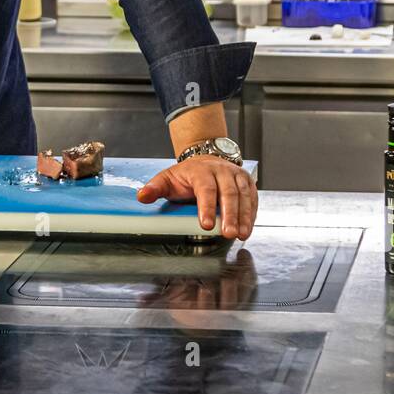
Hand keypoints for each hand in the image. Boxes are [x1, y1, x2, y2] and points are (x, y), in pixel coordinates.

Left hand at [137, 155, 256, 239]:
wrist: (205, 158)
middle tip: (228, 234)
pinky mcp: (247, 182)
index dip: (207, 207)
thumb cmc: (186, 174)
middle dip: (229, 215)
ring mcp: (236, 175)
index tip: (206, 224)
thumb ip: (155, 188)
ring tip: (241, 234)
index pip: (205, 189)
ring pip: (243, 196)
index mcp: (201, 170)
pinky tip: (247, 228)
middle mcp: (221, 171)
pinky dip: (251, 214)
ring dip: (244, 216)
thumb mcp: (167, 178)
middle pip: (228, 193)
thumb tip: (142, 196)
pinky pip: (252, 198)